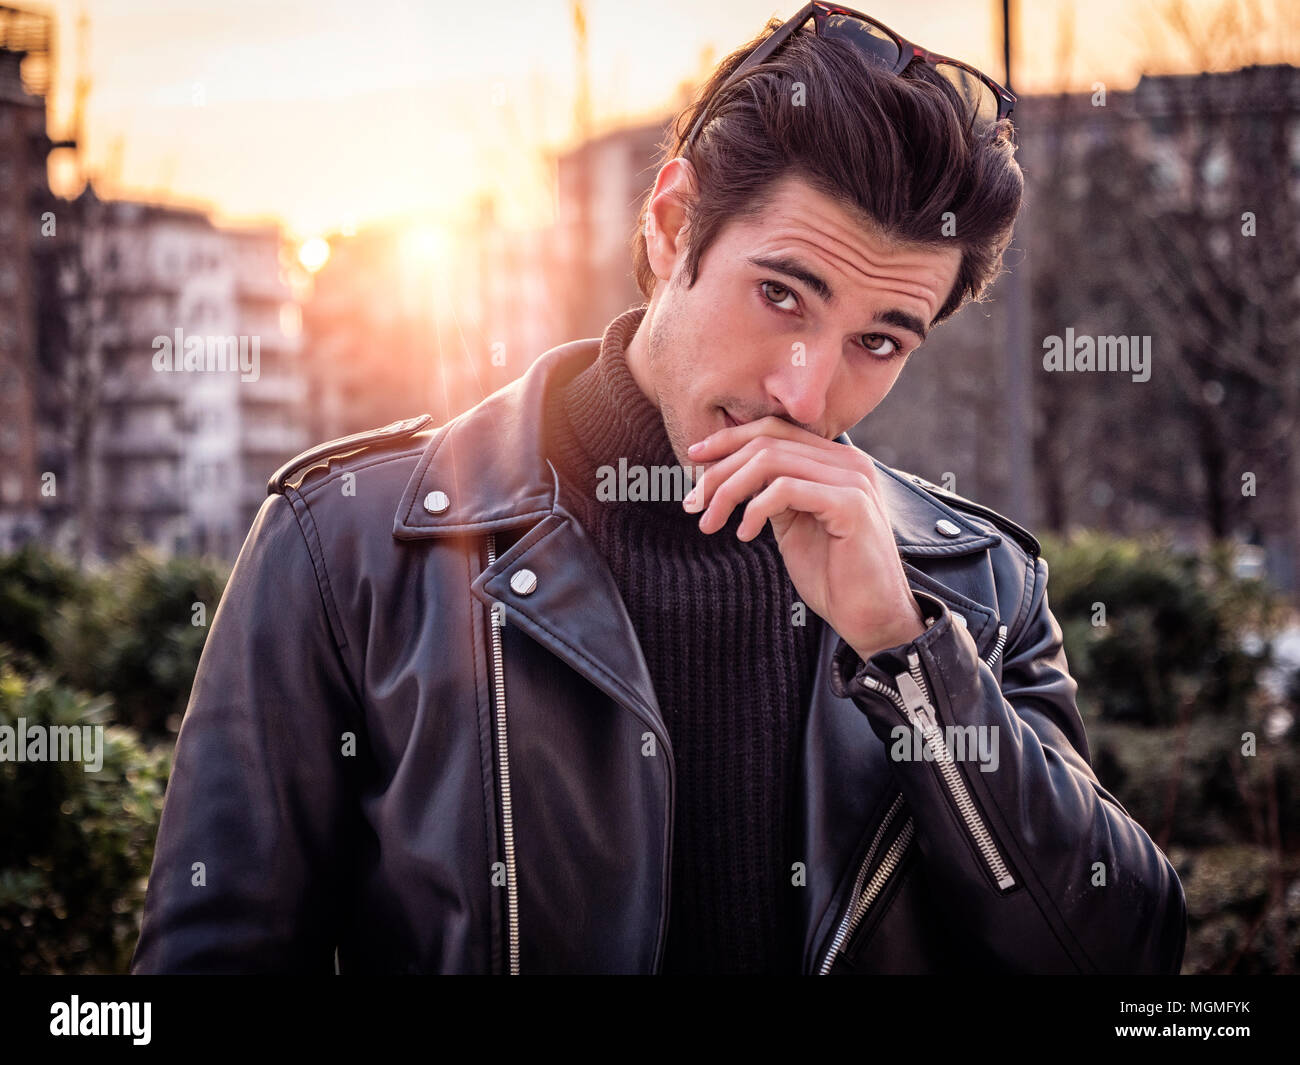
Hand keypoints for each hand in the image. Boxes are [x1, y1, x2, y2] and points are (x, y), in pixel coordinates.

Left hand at [682, 417, 925, 660]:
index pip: (774, 430)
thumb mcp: (794, 525)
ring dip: (728, 491)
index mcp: (834, 462)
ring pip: (771, 461)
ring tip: (709, 522)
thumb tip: (732, 476)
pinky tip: (744, 535)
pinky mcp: (851, 504)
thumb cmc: (833, 576)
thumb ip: (773, 495)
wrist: (872, 618)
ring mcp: (852, 479)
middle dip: (720, 470)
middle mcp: (847, 461)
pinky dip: (755, 509)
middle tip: (692, 503)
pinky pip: (786, 489)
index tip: (693, 460)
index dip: (729, 440)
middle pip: (767, 441)